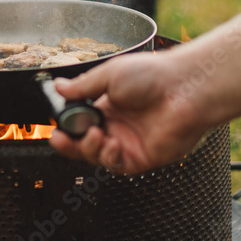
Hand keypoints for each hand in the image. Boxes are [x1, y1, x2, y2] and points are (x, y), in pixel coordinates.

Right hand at [47, 52, 213, 173]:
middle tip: (61, 137)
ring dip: (88, 149)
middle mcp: (116, 126)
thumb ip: (82, 86)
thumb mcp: (109, 75)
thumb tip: (57, 87)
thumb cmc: (154, 76)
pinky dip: (107, 157)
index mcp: (107, 106)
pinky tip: (110, 144)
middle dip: (69, 144)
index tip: (56, 126)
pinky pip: (115, 166)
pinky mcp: (141, 158)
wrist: (184, 89)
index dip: (66, 127)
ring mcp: (128, 143)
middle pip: (83, 144)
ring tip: (95, 134)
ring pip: (96, 157)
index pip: (79, 123)